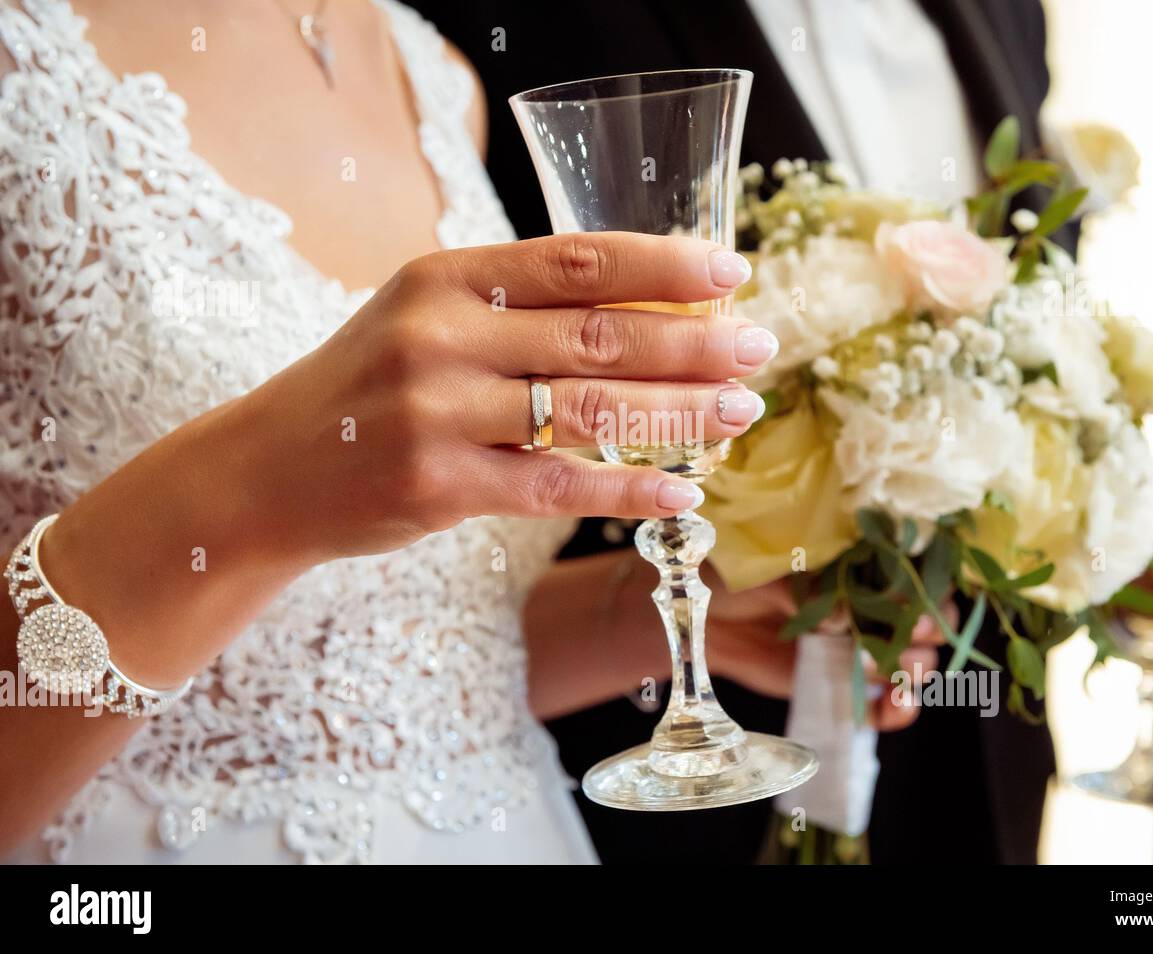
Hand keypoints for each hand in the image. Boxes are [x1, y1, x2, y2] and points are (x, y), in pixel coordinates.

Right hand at [242, 233, 774, 561]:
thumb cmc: (372, 386)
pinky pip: (556, 487)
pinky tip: (681, 489)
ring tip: (739, 411)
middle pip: (596, 336)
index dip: (662, 266)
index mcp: (446, 278)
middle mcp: (441, 335)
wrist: (274, 467)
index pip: (576, 260)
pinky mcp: (440, 485)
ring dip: (678, 413)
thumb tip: (651, 314)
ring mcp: (438, 413)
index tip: (730, 271)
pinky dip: (626, 489)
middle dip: (692, 343)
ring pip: (587, 411)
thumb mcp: (428, 318)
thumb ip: (519, 311)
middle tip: (758, 350)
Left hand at [706, 567, 943, 730]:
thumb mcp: (773, 578)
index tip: (912, 605)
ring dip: (911, 670)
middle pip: (933, 621)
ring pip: (918, 663)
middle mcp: (876, 609)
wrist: (710, 625)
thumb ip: (810, 595)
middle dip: (930, 631)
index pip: (918, 575)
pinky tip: (891, 706)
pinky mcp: (849, 686)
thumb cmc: (742, 583)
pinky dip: (898, 710)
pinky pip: (887, 704)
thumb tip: (844, 616)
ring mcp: (866, 649)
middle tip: (906, 636)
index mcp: (864, 569)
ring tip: (873, 670)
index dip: (927, 591)